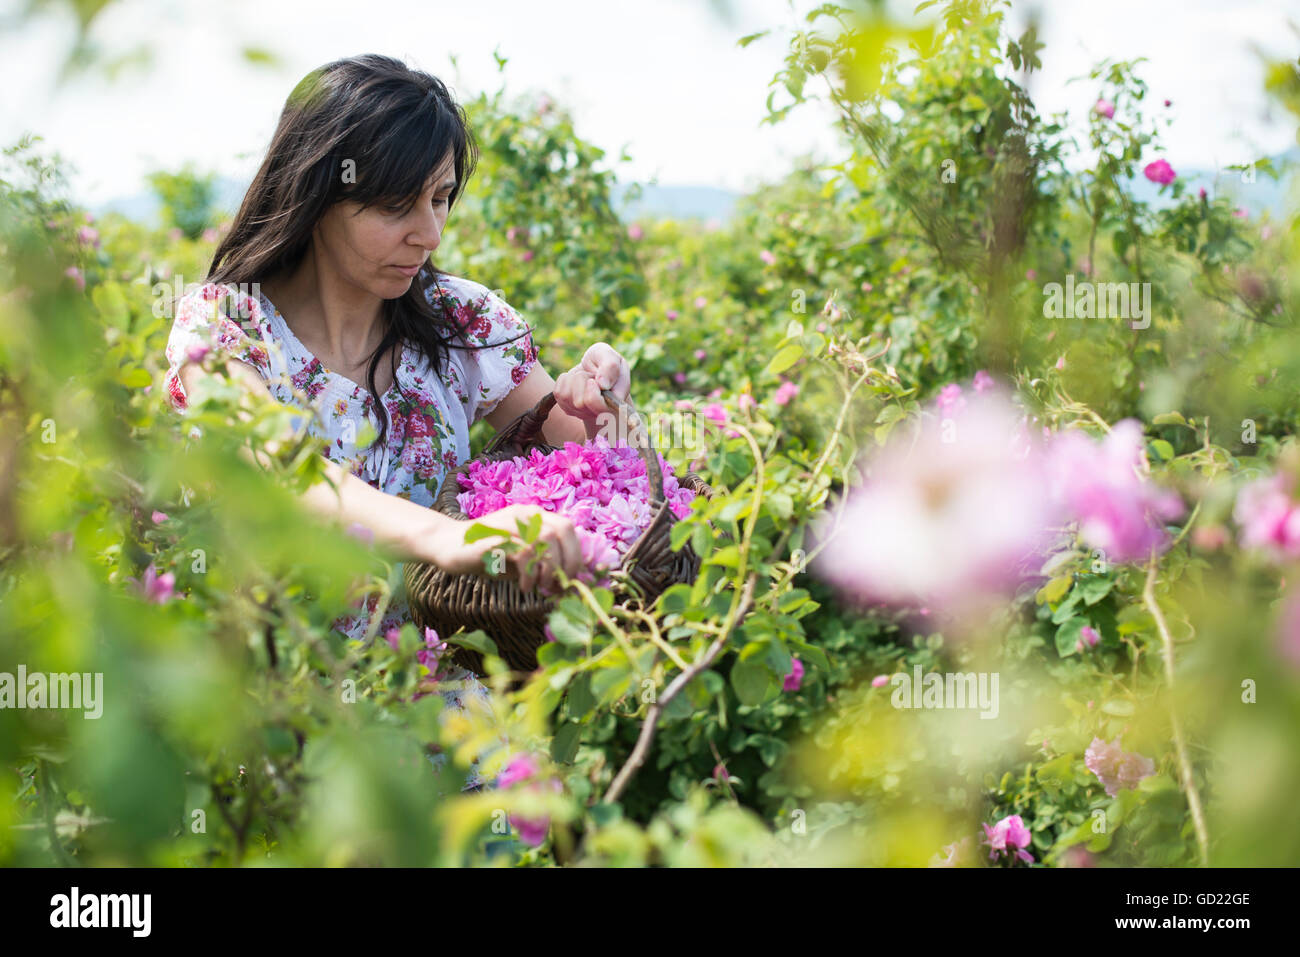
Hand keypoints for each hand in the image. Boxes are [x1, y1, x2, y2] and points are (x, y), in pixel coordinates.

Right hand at [429, 504, 584, 593]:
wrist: (447, 545)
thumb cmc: (487, 555)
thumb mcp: (520, 561)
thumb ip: (542, 565)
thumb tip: (566, 584)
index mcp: (534, 517)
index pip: (568, 528)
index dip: (575, 554)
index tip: (570, 580)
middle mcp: (524, 514)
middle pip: (563, 530)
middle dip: (567, 561)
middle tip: (558, 586)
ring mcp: (510, 522)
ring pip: (546, 538)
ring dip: (549, 568)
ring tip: (539, 587)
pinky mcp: (496, 536)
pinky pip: (523, 550)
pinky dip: (529, 573)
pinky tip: (523, 587)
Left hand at [553, 342, 630, 430]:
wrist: (594, 365)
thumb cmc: (604, 361)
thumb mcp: (610, 356)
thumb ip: (610, 366)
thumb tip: (602, 384)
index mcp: (614, 405)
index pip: (600, 409)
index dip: (593, 394)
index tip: (592, 380)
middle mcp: (597, 414)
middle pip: (579, 402)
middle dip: (582, 380)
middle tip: (591, 375)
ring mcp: (581, 412)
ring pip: (567, 396)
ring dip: (574, 378)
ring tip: (585, 376)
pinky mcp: (566, 407)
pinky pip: (558, 392)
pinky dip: (565, 379)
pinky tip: (575, 380)